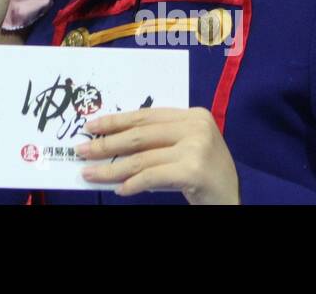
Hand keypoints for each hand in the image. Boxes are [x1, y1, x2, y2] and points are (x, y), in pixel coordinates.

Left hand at [75, 107, 239, 203]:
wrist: (234, 200)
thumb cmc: (204, 175)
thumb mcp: (182, 149)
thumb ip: (156, 141)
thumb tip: (108, 143)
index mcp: (192, 115)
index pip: (145, 115)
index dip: (115, 121)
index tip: (91, 127)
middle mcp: (196, 126)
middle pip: (140, 135)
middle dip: (106, 144)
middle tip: (81, 151)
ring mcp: (197, 147)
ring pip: (141, 158)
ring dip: (111, 169)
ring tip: (90, 174)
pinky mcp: (194, 170)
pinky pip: (152, 176)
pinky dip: (132, 184)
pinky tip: (120, 190)